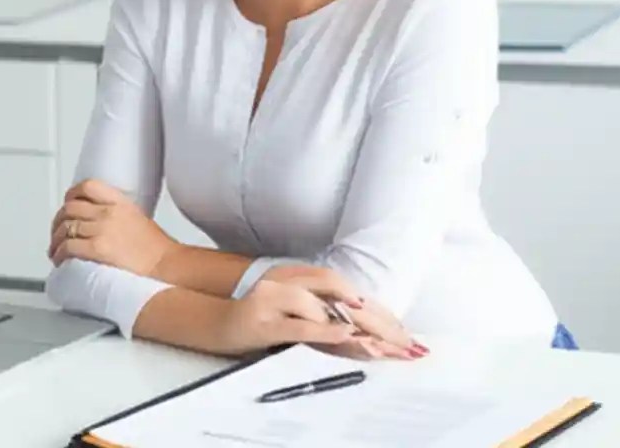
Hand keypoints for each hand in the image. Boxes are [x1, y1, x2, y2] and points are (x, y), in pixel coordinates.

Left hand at [48, 179, 177, 277]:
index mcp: (120, 201)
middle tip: (57, 233)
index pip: (88, 187)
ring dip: (55, 240)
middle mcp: (109, 212)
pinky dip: (59, 253)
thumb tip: (97, 220)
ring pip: (65, 228)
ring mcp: (103, 229)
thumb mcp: (137, 217)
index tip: (67, 205)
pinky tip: (59, 260)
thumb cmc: (156, 248)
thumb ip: (116, 213)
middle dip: (58, 222)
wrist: (166, 265)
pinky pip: (68, 246)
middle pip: (70, 208)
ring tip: (55, 251)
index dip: (71, 195)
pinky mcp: (98, 248)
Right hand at [261, 264, 425, 356]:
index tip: (401, 328)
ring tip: (383, 343)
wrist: (212, 320)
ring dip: (355, 325)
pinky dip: (326, 331)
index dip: (374, 306)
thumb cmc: (254, 316)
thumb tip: (359, 318)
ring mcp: (274, 299)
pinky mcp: (265, 321)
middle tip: (406, 342)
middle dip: (378, 320)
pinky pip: (301, 326)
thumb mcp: (289, 303)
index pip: (342, 286)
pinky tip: (346, 336)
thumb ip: (318, 305)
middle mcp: (287, 281)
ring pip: (322, 307)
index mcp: (295, 275)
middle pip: (341, 294)